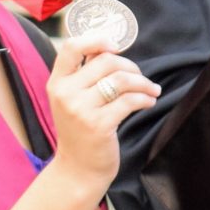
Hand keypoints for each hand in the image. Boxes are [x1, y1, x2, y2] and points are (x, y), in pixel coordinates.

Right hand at [43, 45, 160, 191]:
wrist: (78, 170)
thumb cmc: (80, 131)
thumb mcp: (72, 100)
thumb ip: (85, 74)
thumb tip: (110, 47)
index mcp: (57, 82)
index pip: (72, 47)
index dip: (97, 40)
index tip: (116, 47)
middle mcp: (65, 93)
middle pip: (106, 61)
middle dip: (131, 66)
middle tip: (141, 78)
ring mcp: (81, 110)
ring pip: (121, 80)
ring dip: (144, 83)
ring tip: (152, 91)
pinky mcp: (99, 125)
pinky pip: (130, 101)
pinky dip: (145, 98)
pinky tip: (149, 102)